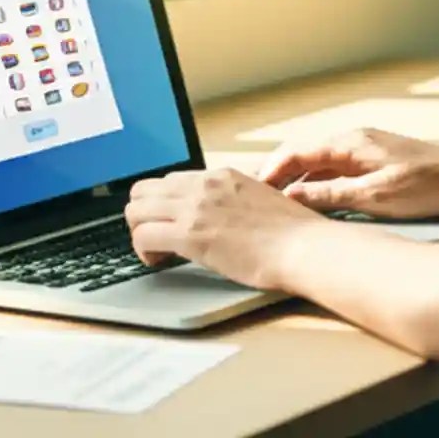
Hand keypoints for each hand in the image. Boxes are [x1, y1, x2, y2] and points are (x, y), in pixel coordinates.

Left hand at [125, 168, 321, 289]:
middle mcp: (204, 185)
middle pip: (144, 190)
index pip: (171, 180)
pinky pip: (143, 237)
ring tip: (157, 251)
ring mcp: (195, 207)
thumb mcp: (260, 201)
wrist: (304, 247)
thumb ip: (235, 202)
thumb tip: (222, 217)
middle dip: (143, 216)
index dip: (163, 204)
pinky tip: (159, 262)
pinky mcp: (190, 234)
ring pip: (135, 211)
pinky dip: (143, 252)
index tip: (169, 222)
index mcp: (222, 175)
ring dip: (140, 232)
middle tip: (156, 237)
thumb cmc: (293, 234)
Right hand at [257, 128, 438, 217]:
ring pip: (319, 164)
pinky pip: (336, 170)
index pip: (295, 152)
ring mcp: (365, 150)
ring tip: (277, 205)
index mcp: (350, 143)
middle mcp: (354, 141)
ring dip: (297, 181)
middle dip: (277, 176)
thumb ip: (330, 195)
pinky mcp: (376, 162)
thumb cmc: (428, 185)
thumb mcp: (374, 196)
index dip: (269, 173)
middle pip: (302, 155)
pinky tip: (314, 203)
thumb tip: (290, 196)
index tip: (250, 193)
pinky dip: (318, 184)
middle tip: (255, 201)